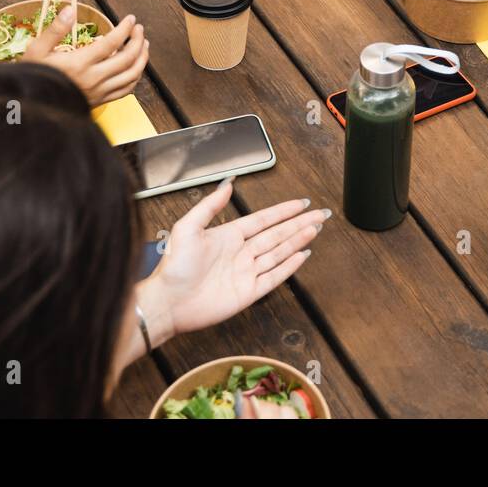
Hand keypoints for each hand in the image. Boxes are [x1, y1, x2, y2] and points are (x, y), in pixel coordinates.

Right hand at [23, 4, 147, 105]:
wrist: (31, 107)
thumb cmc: (33, 76)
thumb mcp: (36, 50)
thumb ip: (55, 30)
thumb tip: (70, 10)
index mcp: (79, 63)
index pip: (111, 43)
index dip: (124, 29)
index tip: (131, 19)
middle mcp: (93, 78)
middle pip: (127, 58)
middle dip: (138, 41)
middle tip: (139, 29)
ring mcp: (99, 92)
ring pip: (131, 75)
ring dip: (142, 58)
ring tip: (144, 45)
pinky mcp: (100, 101)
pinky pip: (126, 90)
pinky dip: (135, 77)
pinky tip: (135, 67)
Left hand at [144, 179, 326, 339]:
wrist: (167, 302)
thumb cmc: (173, 268)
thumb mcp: (187, 228)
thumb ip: (210, 206)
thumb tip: (228, 184)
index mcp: (229, 235)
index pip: (264, 220)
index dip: (284, 211)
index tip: (301, 203)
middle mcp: (241, 253)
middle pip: (278, 234)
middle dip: (300, 223)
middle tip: (320, 214)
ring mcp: (246, 273)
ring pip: (280, 252)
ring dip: (298, 240)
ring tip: (315, 229)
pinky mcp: (248, 292)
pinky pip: (274, 277)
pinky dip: (290, 266)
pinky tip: (302, 255)